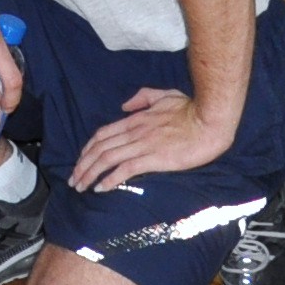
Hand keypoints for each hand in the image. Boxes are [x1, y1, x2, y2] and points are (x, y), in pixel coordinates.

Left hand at [70, 85, 229, 193]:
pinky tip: (101, 188)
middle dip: (82, 165)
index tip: (80, 160)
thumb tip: (125, 106)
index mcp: (136, 119)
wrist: (210, 120)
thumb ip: (143, 98)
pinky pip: (125, 169)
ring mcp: (143, 145)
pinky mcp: (154, 158)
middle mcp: (134, 132)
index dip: (88, 148)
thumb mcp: (165, 95)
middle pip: (99, 148)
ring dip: (90, 174)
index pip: (103, 134)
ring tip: (80, 186)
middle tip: (73, 179)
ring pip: (107, 159)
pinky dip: (110, 179)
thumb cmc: (192, 109)